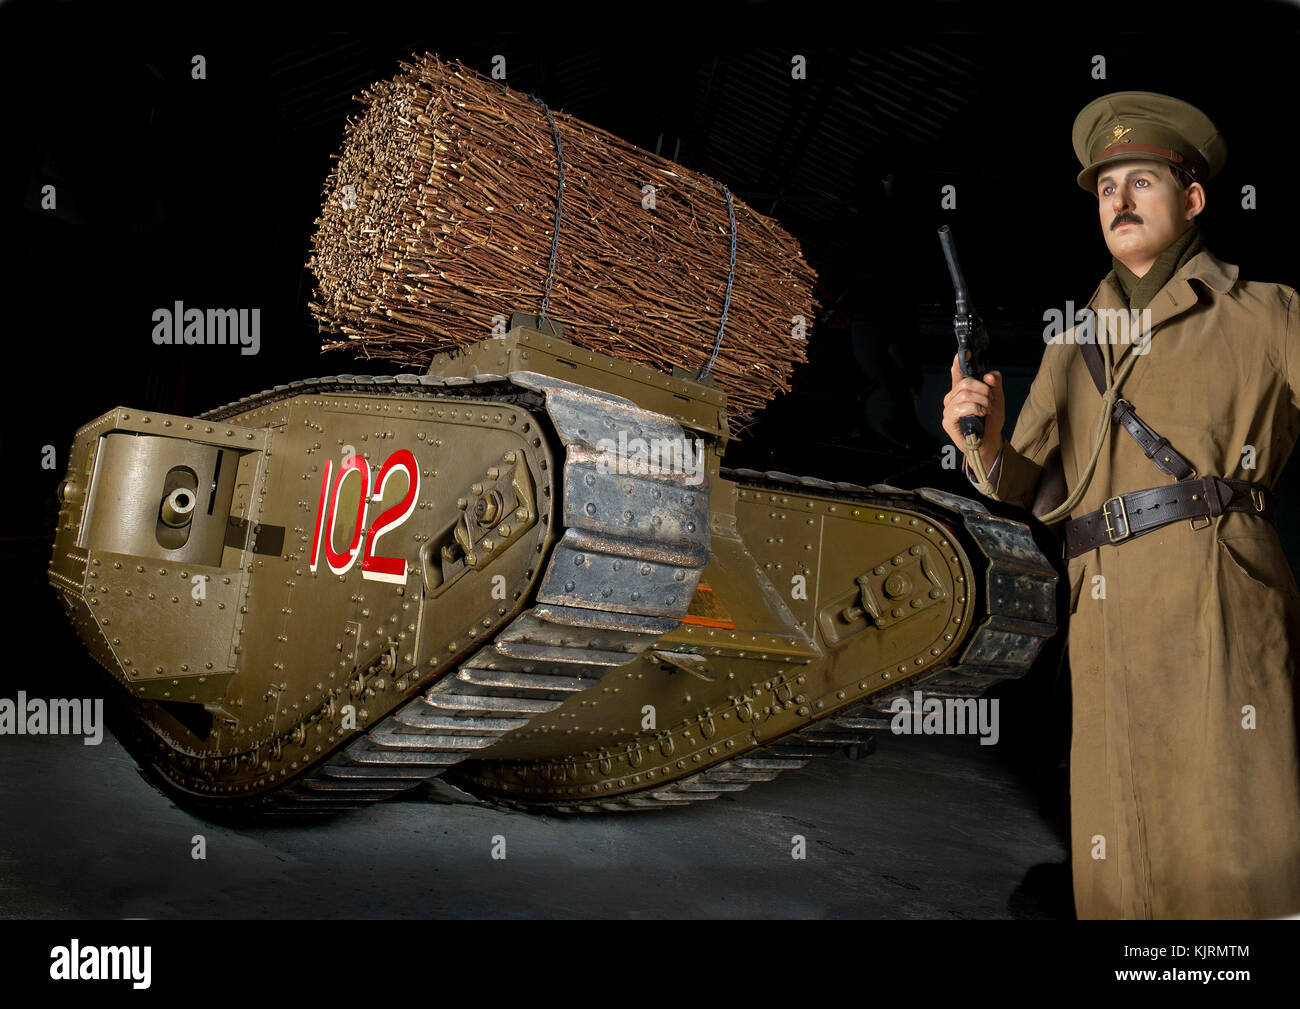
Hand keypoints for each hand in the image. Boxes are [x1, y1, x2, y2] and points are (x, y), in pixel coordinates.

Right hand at [942, 353, 1003, 470]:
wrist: (989, 442)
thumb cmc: (990, 421)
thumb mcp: (998, 399)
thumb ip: (995, 384)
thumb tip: (988, 375)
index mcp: (961, 391)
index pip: (957, 373)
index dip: (959, 362)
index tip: (964, 352)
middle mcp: (952, 398)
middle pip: (965, 383)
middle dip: (982, 389)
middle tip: (990, 400)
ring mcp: (948, 410)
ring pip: (964, 394)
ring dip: (981, 400)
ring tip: (987, 409)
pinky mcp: (948, 421)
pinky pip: (960, 407)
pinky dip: (975, 408)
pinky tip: (981, 413)